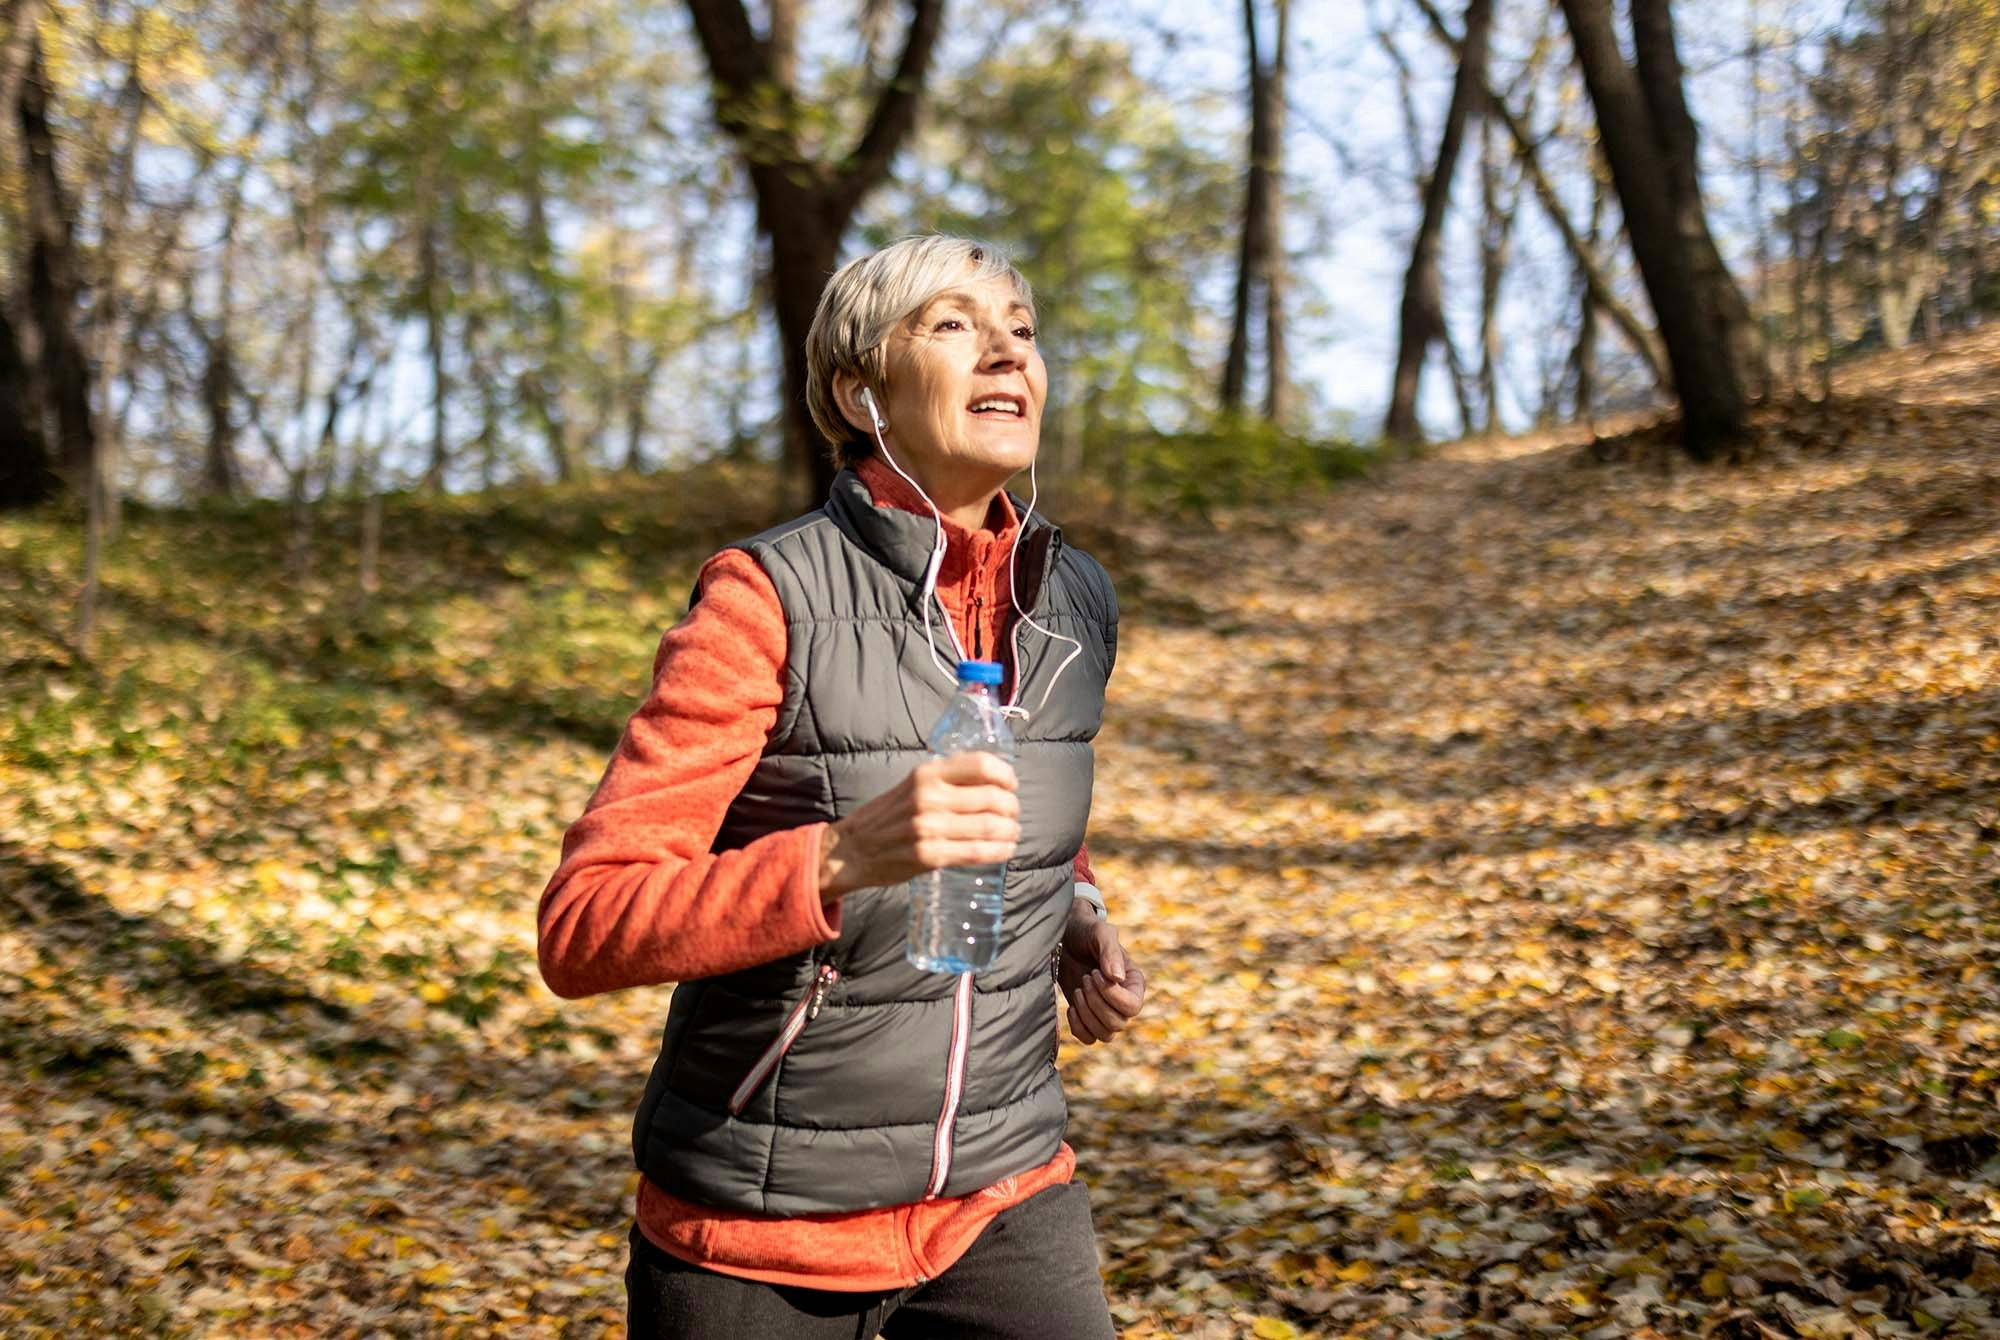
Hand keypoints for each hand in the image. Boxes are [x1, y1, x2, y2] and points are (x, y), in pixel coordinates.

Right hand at [817, 752, 1019, 901]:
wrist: (851, 849)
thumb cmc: (886, 816)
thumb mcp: (912, 785)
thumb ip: (946, 780)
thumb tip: (990, 780)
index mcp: (927, 773)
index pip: (981, 765)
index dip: (1005, 776)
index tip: (1011, 785)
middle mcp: (929, 797)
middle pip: (992, 798)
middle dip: (1012, 807)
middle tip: (1013, 814)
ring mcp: (929, 827)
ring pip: (989, 826)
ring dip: (1010, 831)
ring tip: (1012, 833)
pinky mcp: (929, 855)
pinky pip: (976, 852)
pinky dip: (999, 851)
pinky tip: (1005, 850)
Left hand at [1058, 901, 1146, 1044]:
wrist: (1063, 937)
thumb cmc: (1085, 932)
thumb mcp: (1100, 933)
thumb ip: (1110, 952)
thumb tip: (1117, 979)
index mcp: (1134, 982)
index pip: (1133, 1006)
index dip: (1111, 995)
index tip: (1094, 973)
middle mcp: (1124, 1001)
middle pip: (1118, 1023)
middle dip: (1095, 1003)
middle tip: (1084, 977)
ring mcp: (1105, 1011)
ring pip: (1105, 1034)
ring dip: (1086, 1014)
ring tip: (1079, 988)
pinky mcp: (1087, 1018)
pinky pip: (1089, 1038)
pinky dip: (1078, 1026)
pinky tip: (1071, 1006)